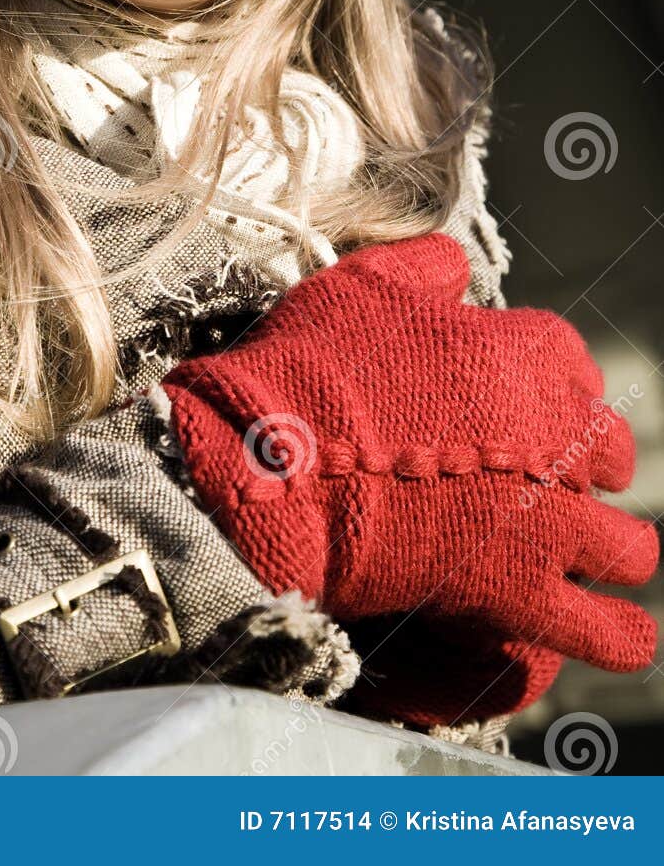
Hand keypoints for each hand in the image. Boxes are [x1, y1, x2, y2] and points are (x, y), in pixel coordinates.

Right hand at [161, 233, 657, 711]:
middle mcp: (556, 435)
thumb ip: (426, 267)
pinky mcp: (520, 590)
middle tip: (538, 480)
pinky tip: (611, 629)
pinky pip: (610, 632)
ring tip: (579, 557)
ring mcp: (546, 519)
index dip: (550, 386)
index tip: (522, 403)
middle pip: (610, 455)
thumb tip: (456, 266)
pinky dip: (614, 631)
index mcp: (527, 353)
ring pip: (631, 548)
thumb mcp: (365, 283)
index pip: (575, 365)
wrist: (272, 463)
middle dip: (585, 467)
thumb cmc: (312, 366)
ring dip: (611, 549)